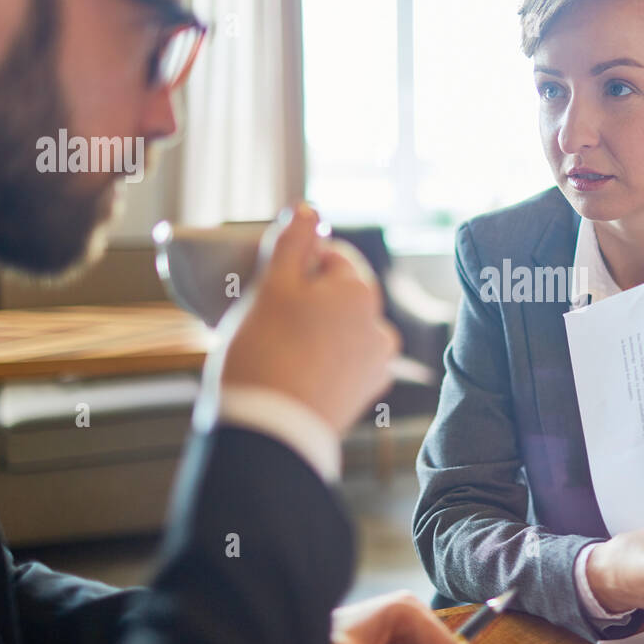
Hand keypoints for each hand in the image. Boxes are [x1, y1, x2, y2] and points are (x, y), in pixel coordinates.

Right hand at [216, 204, 399, 434]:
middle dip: (307, 300)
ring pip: (341, 329)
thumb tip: (308, 209)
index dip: (295, 267)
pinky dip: (325, 361)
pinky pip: (345, 362)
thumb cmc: (264, 352)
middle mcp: (380, 324)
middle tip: (269, 321)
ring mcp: (377, 362)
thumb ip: (291, 242)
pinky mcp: (367, 393)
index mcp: (360, 291)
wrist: (272, 433)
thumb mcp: (271, 286)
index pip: (329, 256)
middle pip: (337, 294)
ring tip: (280, 350)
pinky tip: (297, 373)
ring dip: (317, 330)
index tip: (269, 288)